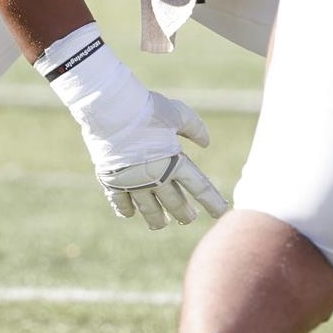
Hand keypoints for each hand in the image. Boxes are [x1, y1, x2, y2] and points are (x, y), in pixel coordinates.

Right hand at [40, 27, 228, 229]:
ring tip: (160, 224)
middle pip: (174, 203)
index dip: (212, 202)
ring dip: (156, 219)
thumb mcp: (177, 114)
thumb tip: (206, 143)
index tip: (221, 213)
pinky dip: (126, 209)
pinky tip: (130, 213)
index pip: (199, 187)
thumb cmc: (146, 108)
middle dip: (183, 213)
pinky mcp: (113, 181)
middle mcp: (156, 178)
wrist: (110, 109)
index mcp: (175, 162)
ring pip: (149, 209)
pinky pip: (121, 202)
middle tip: (188, 219)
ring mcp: (133, 182)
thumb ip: (194, 128)